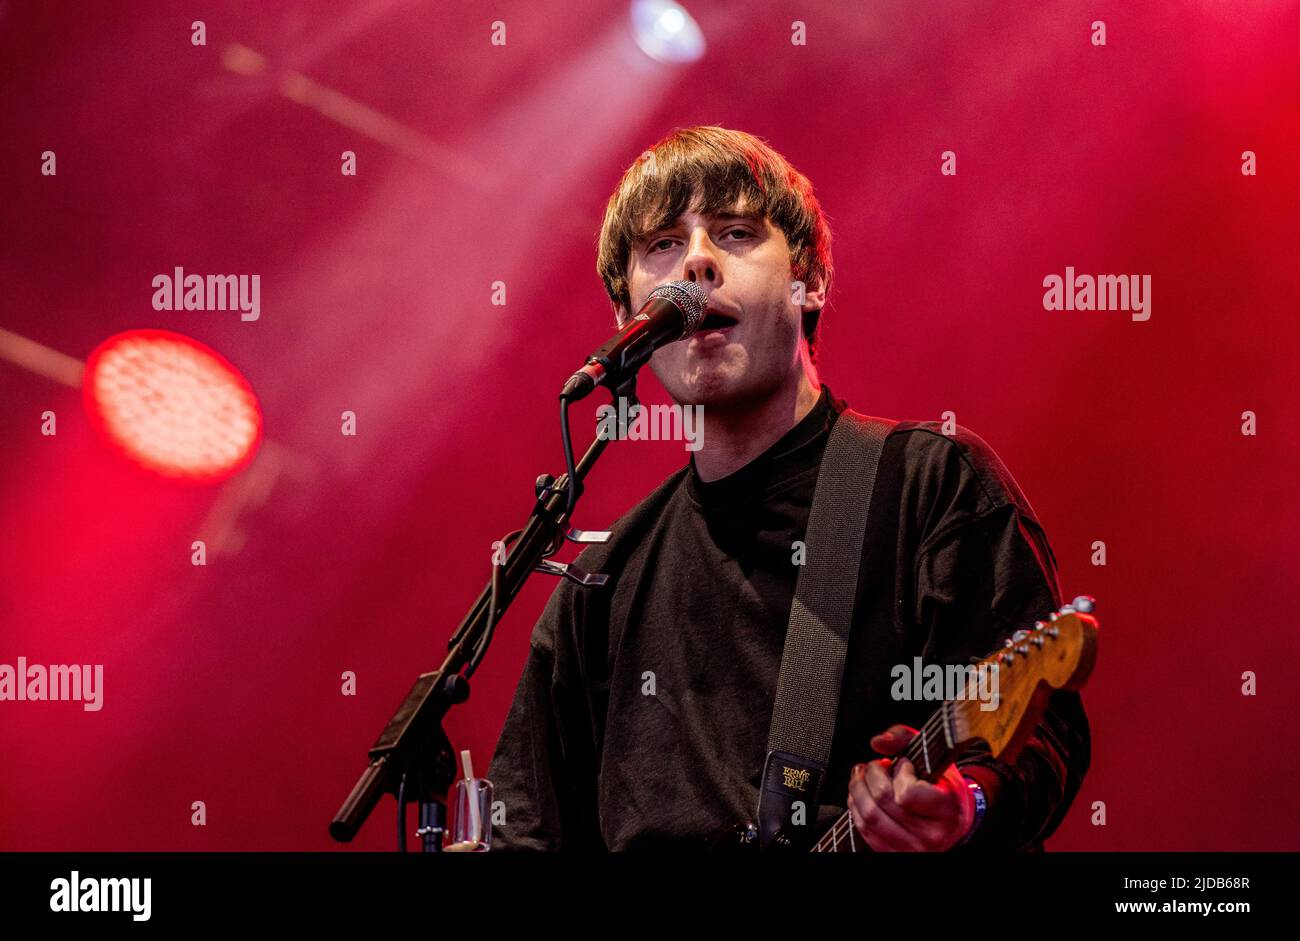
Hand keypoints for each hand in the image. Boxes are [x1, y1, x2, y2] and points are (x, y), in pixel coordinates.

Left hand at [847, 724, 975, 850]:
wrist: (955, 821)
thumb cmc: (943, 787)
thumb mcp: (934, 757)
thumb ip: (905, 737)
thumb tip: (878, 742)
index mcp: (946, 810)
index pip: (907, 794)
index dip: (900, 773)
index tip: (904, 765)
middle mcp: (931, 835)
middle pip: (882, 801)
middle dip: (870, 775)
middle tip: (874, 765)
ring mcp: (913, 848)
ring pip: (869, 817)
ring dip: (857, 790)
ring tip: (862, 776)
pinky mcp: (895, 854)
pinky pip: (865, 831)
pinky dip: (856, 808)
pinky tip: (861, 795)